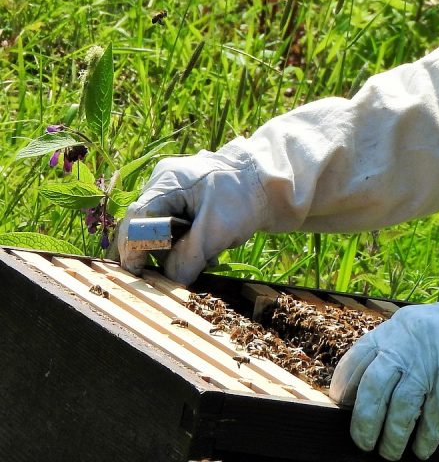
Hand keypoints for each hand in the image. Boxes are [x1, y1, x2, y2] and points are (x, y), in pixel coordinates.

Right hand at [115, 147, 264, 283]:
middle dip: (161, 253)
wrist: (279, 182)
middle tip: (178, 272)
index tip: (139, 275)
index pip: (136, 220)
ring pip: (164, 230)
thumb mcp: (215, 232)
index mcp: (167, 182)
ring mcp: (180, 191)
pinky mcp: (193, 201)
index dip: (134, 250)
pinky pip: (180, 227)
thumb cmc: (246, 199)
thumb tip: (169, 280)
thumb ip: (187, 258)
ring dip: (181, 251)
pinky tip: (211, 253)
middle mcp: (168, 184)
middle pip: (147, 226)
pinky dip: (192, 244)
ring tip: (208, 260)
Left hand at [330, 301, 438, 459]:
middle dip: (364, 422)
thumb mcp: (419, 332)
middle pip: (374, 386)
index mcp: (396, 329)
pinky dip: (425, 437)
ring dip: (393, 436)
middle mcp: (409, 342)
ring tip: (391, 452)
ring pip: (401, 406)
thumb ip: (395, 353)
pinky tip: (423, 449)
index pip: (357, 360)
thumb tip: (364, 395)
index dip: (346, 390)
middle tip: (364, 443)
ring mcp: (432, 359)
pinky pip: (433, 416)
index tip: (345, 410)